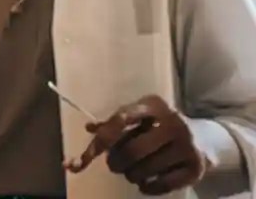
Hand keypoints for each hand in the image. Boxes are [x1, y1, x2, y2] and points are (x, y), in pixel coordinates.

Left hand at [67, 95, 205, 194]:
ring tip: (132, 172)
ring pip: (145, 170)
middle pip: (132, 150)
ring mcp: (187, 144)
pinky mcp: (197, 167)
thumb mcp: (138, 119)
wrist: (204, 139)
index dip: (104, 138)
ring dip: (131, 175)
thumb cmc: (158, 128)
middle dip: (116, 162)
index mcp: (153, 105)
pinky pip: (162, 185)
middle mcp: (173, 121)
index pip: (122, 118)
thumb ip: (113, 125)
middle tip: (114, 166)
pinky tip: (145, 184)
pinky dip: (148, 188)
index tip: (88, 155)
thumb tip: (89, 128)